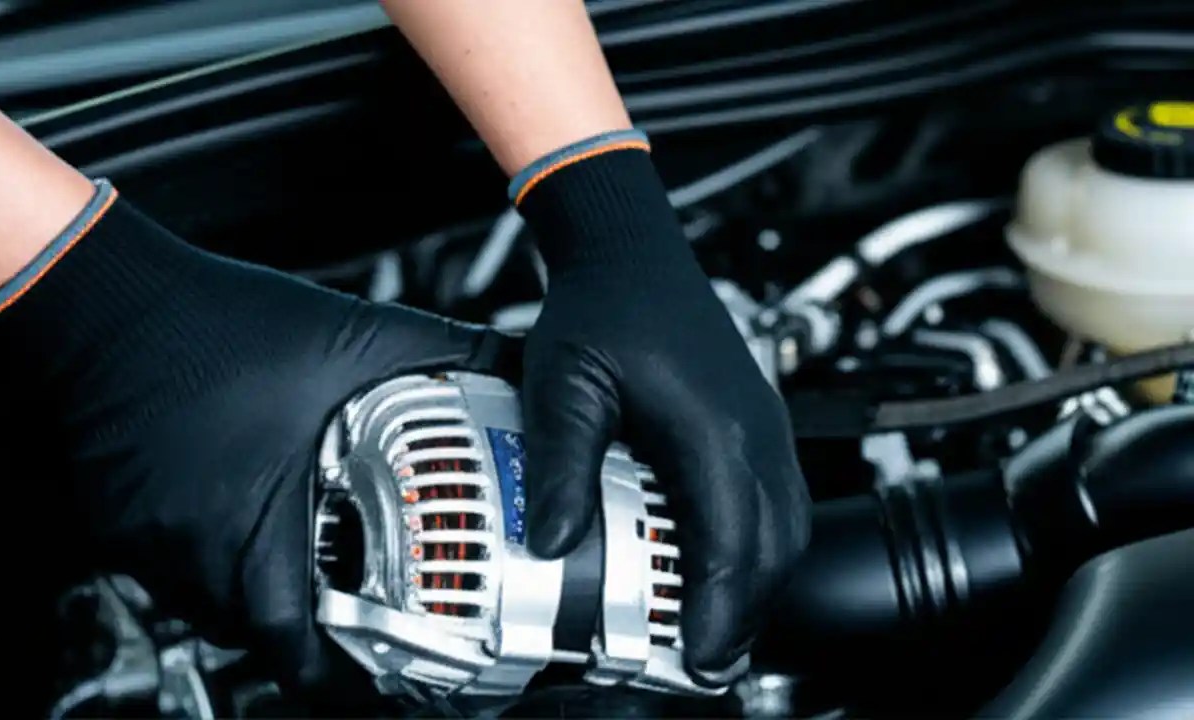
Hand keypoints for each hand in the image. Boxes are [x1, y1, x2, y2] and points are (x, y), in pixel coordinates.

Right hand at [0, 200, 514, 699]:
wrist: (112, 297)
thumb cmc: (213, 322)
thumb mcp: (351, 334)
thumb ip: (442, 353)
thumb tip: (509, 365)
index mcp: (251, 524)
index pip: (297, 652)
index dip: (348, 677)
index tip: (385, 674)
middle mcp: (190, 549)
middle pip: (260, 633)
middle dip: (315, 630)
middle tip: (362, 613)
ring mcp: (147, 541)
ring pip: (215, 605)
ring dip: (266, 593)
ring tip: (311, 565)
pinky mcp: (120, 523)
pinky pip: (176, 569)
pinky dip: (221, 558)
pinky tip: (251, 516)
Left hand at [520, 173, 811, 684]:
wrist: (631, 252)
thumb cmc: (603, 307)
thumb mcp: (564, 386)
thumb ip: (562, 465)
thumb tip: (555, 543)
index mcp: (713, 432)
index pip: (732, 546)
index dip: (719, 614)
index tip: (701, 661)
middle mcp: (754, 434)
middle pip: (774, 549)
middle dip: (745, 614)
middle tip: (704, 662)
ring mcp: (764, 427)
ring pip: (784, 528)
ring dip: (755, 583)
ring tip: (713, 626)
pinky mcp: (757, 424)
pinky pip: (775, 500)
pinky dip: (755, 546)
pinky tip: (718, 562)